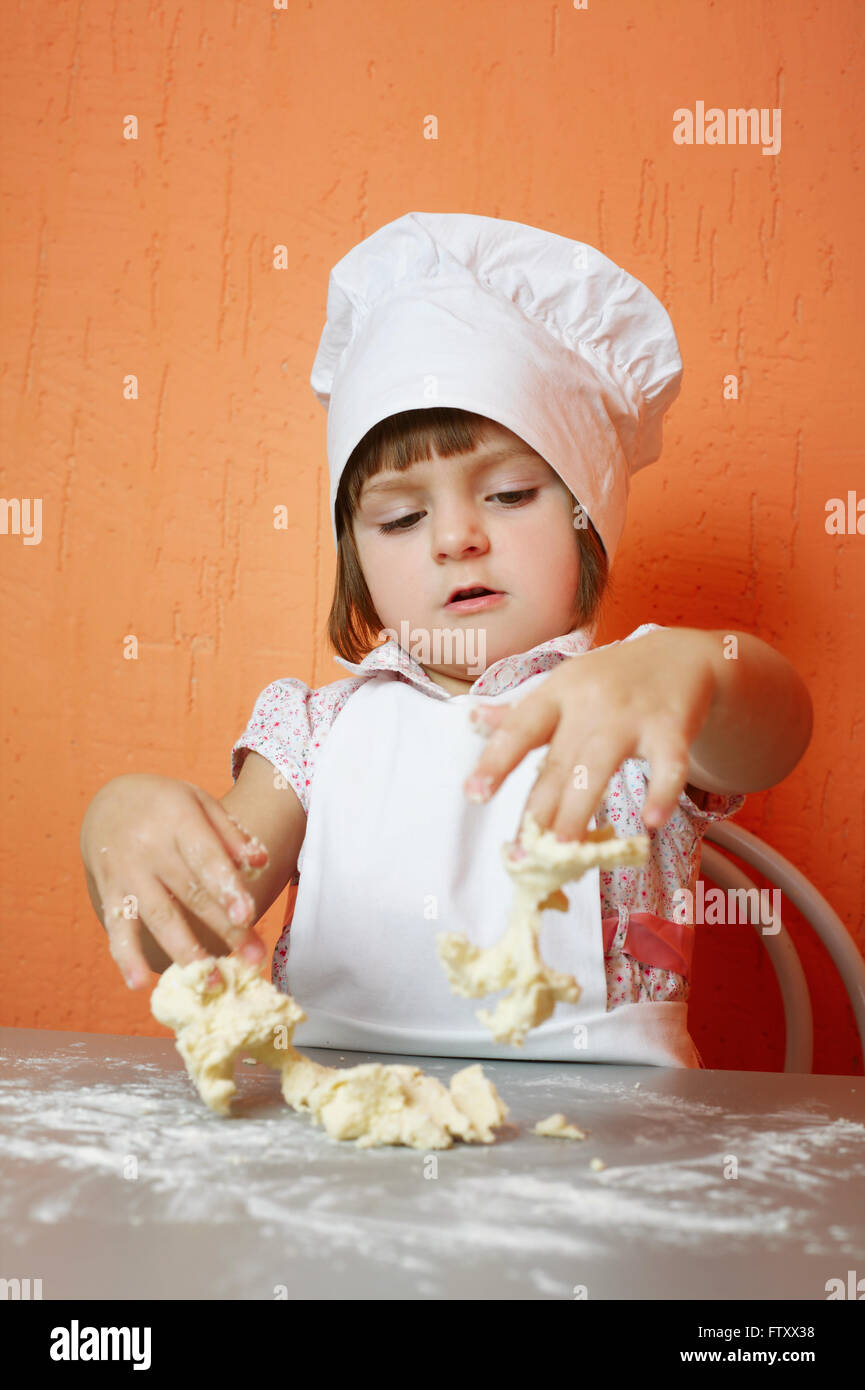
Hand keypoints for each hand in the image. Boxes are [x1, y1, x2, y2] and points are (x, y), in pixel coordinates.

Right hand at [81, 774, 269, 987]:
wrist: (107, 801)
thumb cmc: (165, 805)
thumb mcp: (200, 802)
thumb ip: (231, 834)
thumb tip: (261, 860)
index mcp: (178, 820)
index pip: (206, 858)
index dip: (226, 888)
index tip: (247, 916)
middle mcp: (149, 848)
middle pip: (190, 894)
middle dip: (223, 929)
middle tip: (251, 960)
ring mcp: (126, 873)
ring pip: (158, 917)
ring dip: (185, 953)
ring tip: (211, 982)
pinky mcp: (108, 893)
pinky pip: (117, 928)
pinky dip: (126, 957)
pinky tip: (139, 983)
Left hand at [463, 628, 717, 841]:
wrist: (679, 654)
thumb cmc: (611, 679)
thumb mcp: (564, 685)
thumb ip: (523, 710)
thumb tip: (473, 719)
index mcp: (557, 693)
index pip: (519, 729)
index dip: (495, 761)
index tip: (474, 794)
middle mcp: (590, 702)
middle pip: (558, 761)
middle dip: (539, 808)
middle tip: (523, 854)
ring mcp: (631, 716)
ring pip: (599, 767)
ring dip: (579, 809)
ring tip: (564, 850)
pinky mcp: (672, 729)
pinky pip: (668, 765)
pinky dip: (662, 792)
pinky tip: (651, 823)